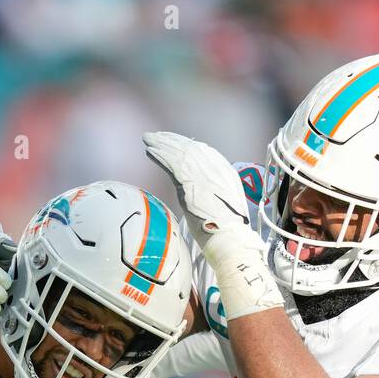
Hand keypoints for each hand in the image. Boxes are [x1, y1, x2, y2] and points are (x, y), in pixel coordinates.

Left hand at [143, 131, 282, 319]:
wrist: (230, 242)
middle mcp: (216, 170)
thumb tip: (199, 196)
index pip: (205, 153)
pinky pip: (172, 163)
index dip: (188, 145)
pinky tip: (149, 150)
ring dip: (162, 144)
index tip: (174, 141)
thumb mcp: (221, 209)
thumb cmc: (226, 235)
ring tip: (148, 139)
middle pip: (191, 149)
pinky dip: (160, 155)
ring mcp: (204, 176)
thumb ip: (211, 197)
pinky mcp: (191, 184)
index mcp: (226, 175)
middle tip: (156, 136)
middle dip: (173, 140)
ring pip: (180, 153)